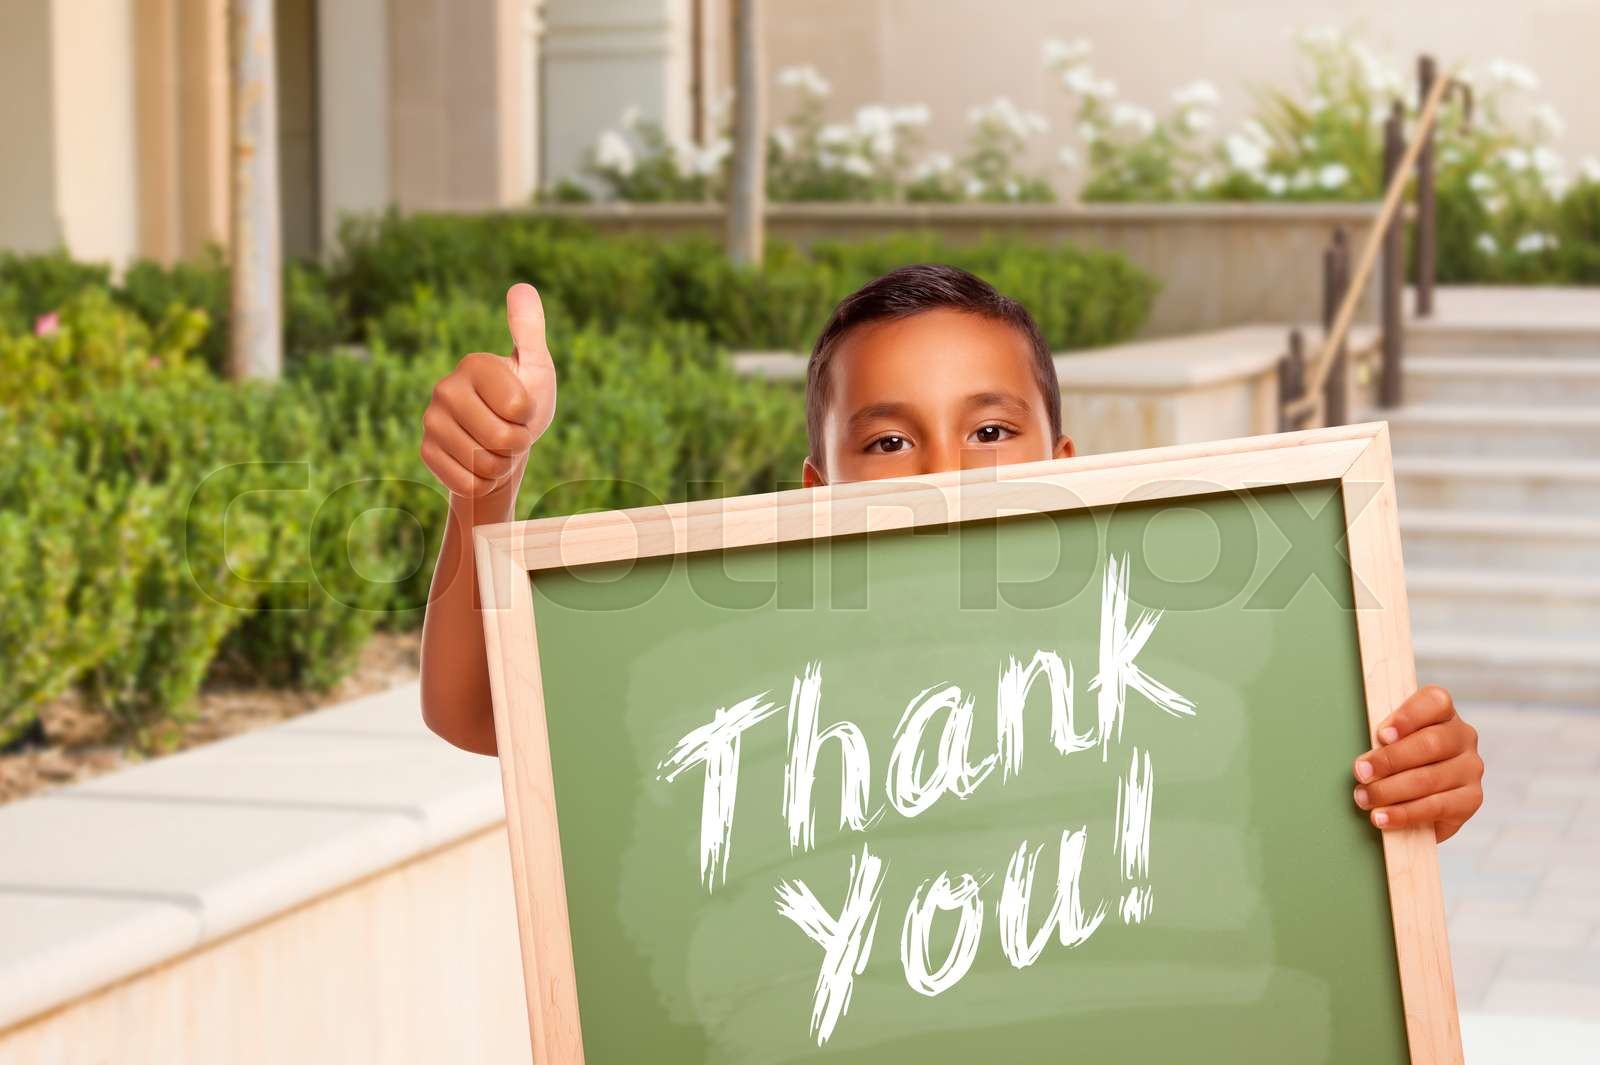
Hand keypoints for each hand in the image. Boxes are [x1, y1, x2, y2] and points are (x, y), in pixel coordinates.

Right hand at [420, 283, 557, 499]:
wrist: (501, 443)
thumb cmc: (525, 401)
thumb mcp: (536, 367)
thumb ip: (529, 330)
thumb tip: (521, 286)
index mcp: (474, 364)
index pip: (519, 408)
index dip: (530, 417)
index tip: (522, 409)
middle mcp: (445, 388)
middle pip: (501, 438)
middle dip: (517, 444)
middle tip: (510, 432)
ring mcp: (430, 421)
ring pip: (484, 464)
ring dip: (501, 465)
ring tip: (495, 447)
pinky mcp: (425, 452)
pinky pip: (467, 483)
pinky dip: (483, 482)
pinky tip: (478, 465)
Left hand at [1352, 685, 1483, 842]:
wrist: (1419, 801)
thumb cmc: (1398, 762)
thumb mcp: (1389, 743)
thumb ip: (1383, 740)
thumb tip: (1365, 758)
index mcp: (1443, 713)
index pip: (1434, 702)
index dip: (1408, 716)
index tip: (1381, 734)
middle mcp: (1462, 737)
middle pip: (1430, 743)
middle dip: (1389, 760)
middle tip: (1360, 772)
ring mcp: (1470, 768)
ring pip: (1430, 778)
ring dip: (1390, 790)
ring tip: (1364, 798)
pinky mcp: (1471, 799)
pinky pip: (1436, 806)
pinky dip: (1404, 813)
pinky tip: (1382, 817)